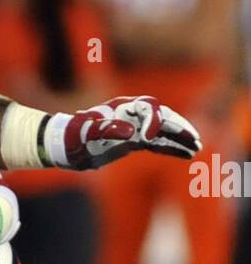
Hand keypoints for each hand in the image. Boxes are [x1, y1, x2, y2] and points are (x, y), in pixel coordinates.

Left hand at [47, 96, 200, 170]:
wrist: (67, 146)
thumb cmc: (75, 137)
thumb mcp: (87, 133)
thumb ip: (107, 129)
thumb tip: (131, 132)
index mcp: (122, 109)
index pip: (148, 108)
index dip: (154, 121)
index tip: (149, 139)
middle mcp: (132, 116)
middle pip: (163, 117)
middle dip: (178, 128)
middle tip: (194, 139)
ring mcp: (135, 128)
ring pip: (164, 131)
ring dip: (180, 138)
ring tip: (196, 148)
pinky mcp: (135, 142)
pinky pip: (159, 143)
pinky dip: (172, 148)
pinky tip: (186, 154)